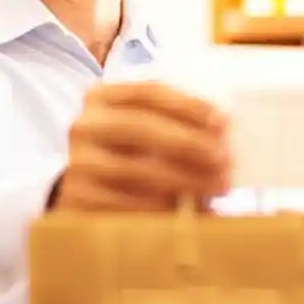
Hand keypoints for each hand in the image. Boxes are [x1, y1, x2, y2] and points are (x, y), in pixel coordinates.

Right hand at [53, 82, 231, 211]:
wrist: (82, 193)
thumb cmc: (127, 155)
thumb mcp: (141, 128)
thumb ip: (171, 122)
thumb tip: (224, 131)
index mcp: (101, 97)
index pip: (148, 92)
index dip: (188, 104)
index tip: (223, 121)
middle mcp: (84, 126)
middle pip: (142, 127)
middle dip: (189, 142)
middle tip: (225, 159)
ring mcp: (78, 164)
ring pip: (138, 170)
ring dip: (185, 179)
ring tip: (217, 187)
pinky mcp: (80, 201)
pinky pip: (128, 205)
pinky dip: (163, 209)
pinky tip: (188, 211)